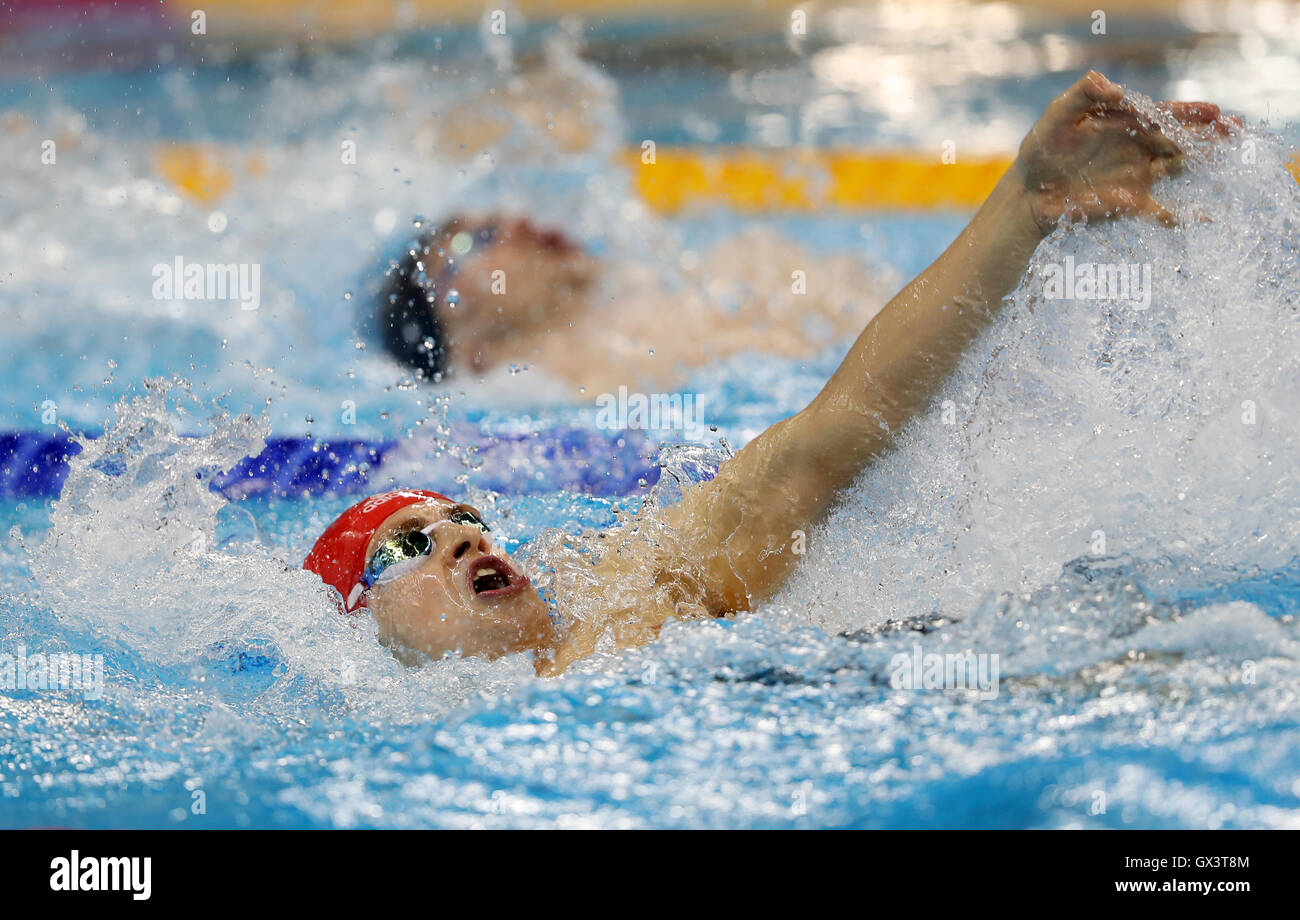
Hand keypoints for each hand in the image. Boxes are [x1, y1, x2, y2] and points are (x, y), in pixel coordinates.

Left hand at [1015, 70, 1233, 232]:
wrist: (1029, 191)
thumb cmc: (1043, 148)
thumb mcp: (1058, 115)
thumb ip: (1082, 95)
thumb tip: (1115, 86)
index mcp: (1127, 123)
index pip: (1163, 114)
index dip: (1188, 113)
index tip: (1210, 113)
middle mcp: (1139, 147)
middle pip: (1180, 139)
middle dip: (1207, 134)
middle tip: (1231, 130)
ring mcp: (1138, 175)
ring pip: (1178, 167)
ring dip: (1202, 163)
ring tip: (1225, 157)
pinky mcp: (1130, 203)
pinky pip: (1161, 212)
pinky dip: (1181, 216)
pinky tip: (1203, 219)